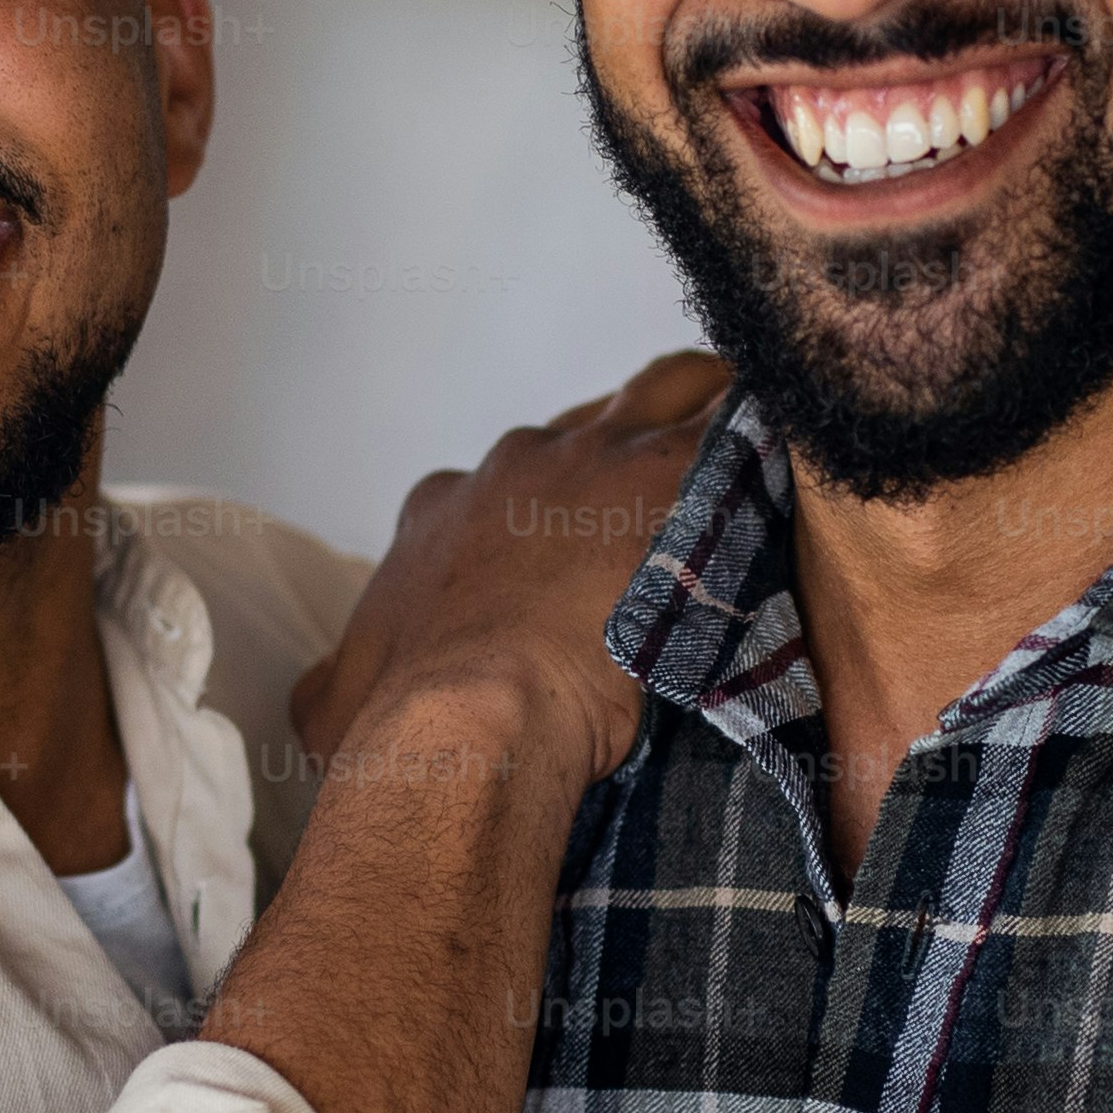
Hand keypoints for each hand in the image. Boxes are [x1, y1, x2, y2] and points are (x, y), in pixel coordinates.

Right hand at [290, 351, 729, 793]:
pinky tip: (798, 460)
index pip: (501, 483)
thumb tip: (314, 710)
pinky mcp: (662, 479)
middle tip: (671, 504)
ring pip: (667, 389)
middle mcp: (512, 468)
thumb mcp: (334, 711)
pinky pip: (731, 420)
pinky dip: (763, 435)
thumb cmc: (405, 724)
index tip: (578, 556)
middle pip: (589, 424)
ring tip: (754, 449)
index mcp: (443, 513)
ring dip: (705, 411)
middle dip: (629, 451)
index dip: (545, 510)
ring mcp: (589, 462)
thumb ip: (331, 691)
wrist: (469, 718)